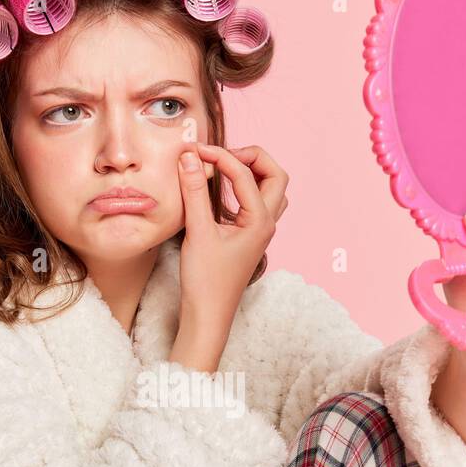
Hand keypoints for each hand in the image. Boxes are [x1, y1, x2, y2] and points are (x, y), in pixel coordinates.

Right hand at [174, 141, 288, 335]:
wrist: (208, 315)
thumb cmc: (206, 281)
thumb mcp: (198, 232)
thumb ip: (194, 192)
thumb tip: (190, 157)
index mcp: (260, 220)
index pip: (244, 173)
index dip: (219, 156)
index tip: (193, 151)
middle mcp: (267, 223)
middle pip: (275, 174)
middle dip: (251, 157)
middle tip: (220, 156)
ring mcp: (261, 231)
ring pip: (271, 189)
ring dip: (253, 172)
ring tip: (224, 168)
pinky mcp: (251, 237)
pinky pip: (258, 202)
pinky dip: (245, 188)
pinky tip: (222, 190)